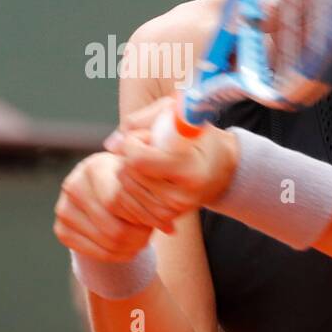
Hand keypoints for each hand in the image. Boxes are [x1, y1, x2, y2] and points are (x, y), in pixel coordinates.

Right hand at [53, 151, 174, 262]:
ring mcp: (63, 209)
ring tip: (141, 240)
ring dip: (130, 247)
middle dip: (138, 237)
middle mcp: (73, 185)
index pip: (118, 201)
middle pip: (113, 228)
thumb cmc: (127, 183)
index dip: (141, 217)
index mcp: (95, 167)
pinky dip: (117, 255)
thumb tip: (171, 229)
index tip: (159, 221)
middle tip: (150, 235)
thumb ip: (155, 199)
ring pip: (107, 243)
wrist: (101, 189)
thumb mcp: (141, 181)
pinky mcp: (61, 230)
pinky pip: (95, 254)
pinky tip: (127, 248)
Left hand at [106, 97, 239, 221]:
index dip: (134, 143)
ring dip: (129, 172)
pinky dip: (129, 188)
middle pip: (128, 175)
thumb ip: (139, 122)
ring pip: (124, 190)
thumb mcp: (175, 113)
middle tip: (149, 149)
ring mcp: (173, 210)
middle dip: (129, 157)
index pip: (138, 160)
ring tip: (151, 162)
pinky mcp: (165, 218)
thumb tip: (111, 145)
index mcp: (188, 169)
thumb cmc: (196, 135)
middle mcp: (181, 195)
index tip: (147, 136)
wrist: (220, 167)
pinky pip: (128, 204)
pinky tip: (145, 177)